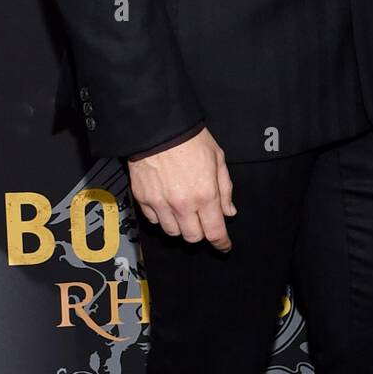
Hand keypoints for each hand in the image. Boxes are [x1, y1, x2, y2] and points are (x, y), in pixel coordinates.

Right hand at [127, 127, 235, 250]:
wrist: (159, 127)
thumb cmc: (191, 139)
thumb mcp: (218, 159)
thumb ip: (225, 189)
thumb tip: (229, 212)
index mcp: (205, 194)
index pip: (215, 232)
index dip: (221, 243)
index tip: (224, 246)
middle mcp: (182, 204)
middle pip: (193, 237)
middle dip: (201, 233)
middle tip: (203, 221)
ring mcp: (161, 204)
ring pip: (172, 232)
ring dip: (181, 226)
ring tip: (184, 210)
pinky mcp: (143, 199)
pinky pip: (154, 221)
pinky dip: (162, 217)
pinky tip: (167, 203)